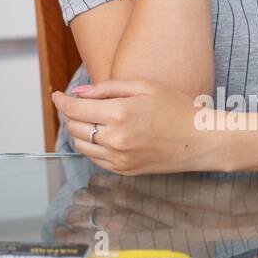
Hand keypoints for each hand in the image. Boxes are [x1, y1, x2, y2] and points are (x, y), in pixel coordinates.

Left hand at [51, 79, 219, 175]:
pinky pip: (95, 159)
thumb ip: (107, 88)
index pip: (75, 108)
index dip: (61, 100)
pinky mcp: (125, 170)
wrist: (200, 140)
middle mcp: (115, 139)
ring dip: (78, 131)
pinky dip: (91, 146)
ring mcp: (119, 158)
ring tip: (87, 119)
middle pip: (74, 127)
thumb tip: (78, 92)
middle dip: (70, 114)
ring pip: (81, 145)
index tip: (57, 94)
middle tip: (75, 104)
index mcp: (119, 114)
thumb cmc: (175, 107)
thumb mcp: (142, 86)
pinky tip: (101, 135)